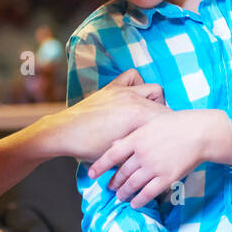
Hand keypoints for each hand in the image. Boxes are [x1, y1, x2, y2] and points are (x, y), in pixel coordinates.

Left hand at [36, 69, 167, 161]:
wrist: (63, 133)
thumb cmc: (89, 147)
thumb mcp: (119, 154)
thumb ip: (138, 149)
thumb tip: (154, 152)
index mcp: (138, 117)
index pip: (165, 121)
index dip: (168, 132)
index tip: (168, 141)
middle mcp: (134, 100)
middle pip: (163, 106)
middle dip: (164, 119)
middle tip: (157, 132)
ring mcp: (124, 91)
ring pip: (154, 91)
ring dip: (155, 101)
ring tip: (148, 115)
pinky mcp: (113, 87)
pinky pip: (133, 77)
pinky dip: (138, 84)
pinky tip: (134, 96)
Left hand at [88, 109, 231, 208]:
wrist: (199, 132)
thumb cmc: (176, 124)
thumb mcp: (149, 124)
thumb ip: (132, 136)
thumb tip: (114, 145)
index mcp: (137, 138)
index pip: (112, 155)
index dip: (99, 166)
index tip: (91, 174)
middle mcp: (142, 154)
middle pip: (122, 172)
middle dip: (114, 182)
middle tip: (109, 187)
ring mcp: (154, 167)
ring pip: (132, 185)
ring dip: (124, 193)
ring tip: (120, 197)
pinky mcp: (166, 178)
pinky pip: (148, 193)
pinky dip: (139, 200)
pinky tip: (134, 204)